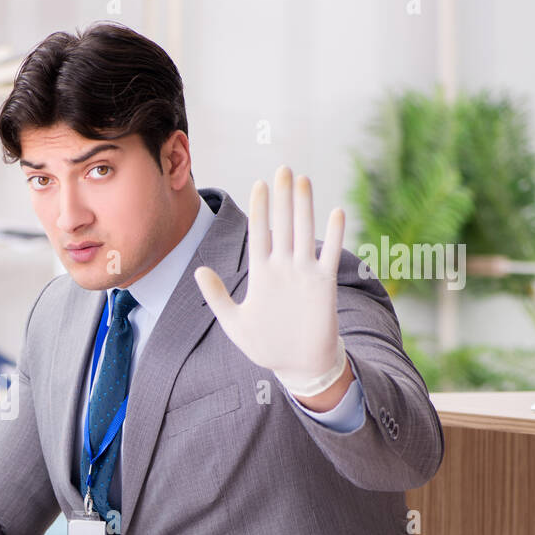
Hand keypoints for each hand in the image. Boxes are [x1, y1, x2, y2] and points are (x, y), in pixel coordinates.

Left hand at [194, 166, 346, 395]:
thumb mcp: (234, 322)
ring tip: (303, 180)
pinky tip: (336, 212)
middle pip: (283, 225)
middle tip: (283, 168)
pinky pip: (330, 255)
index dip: (260, 209)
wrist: (297, 366)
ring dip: (304, 207)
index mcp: (261, 273)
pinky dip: (334, 236)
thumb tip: (198, 270)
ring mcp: (305, 274)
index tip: (258, 184)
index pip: (259, 233)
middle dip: (282, 198)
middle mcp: (284, 267)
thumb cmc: (265, 345)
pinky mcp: (323, 285)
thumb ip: (217, 296)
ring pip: (304, 232)